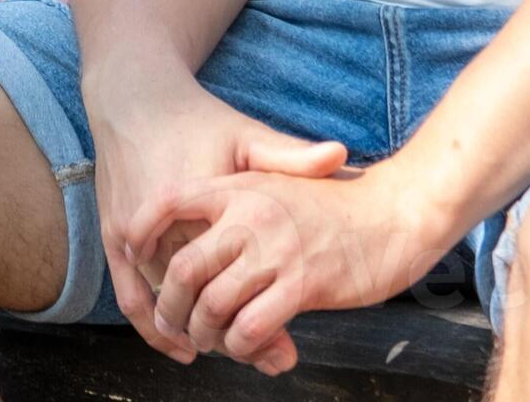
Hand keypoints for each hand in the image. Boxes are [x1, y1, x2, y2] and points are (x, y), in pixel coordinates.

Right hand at [88, 72, 347, 363]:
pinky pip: (130, 297)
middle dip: (235, 336)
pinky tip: (181, 347)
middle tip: (269, 359)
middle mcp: (163, 223)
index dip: (264, 318)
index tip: (289, 346)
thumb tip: (340, 155)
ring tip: (233, 352)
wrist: (133, 99)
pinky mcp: (113, 236)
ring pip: (168, 306)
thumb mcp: (244, 136)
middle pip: (203, 300)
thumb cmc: (198, 120)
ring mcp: (133, 233)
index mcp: (201, 201)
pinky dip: (153, 327)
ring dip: (198, 335)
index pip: (238, 278)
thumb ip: (289, 154)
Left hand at [141, 163, 448, 374]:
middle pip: (182, 269)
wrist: (394, 213)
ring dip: (203, 334)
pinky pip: (249, 328)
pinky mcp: (301, 286)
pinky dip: (238, 346)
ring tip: (208, 340)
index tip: (135, 255)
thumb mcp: (277, 182)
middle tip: (174, 324)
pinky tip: (244, 346)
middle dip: (169, 308)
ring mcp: (275, 251)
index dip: (141, 231)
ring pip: (211, 306)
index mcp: (239, 187)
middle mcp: (250, 215)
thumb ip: (236, 203)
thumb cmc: (334, 203)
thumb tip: (192, 231)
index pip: (168, 202)